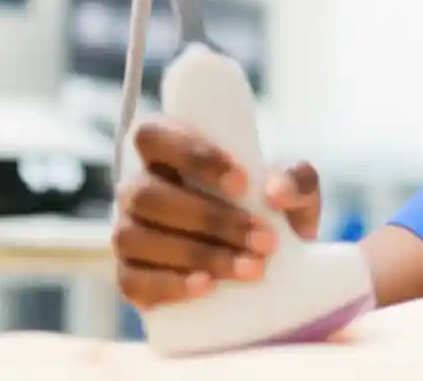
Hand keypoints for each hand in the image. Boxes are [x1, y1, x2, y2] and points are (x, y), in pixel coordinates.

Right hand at [111, 117, 323, 309]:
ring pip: (137, 238)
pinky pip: (131, 282)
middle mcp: (138, 188)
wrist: (270, 264)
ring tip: (252, 269)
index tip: (243, 182)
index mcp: (167, 150)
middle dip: (211, 219)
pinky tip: (206, 286)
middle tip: (265, 241)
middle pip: (149, 195)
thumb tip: (276, 192)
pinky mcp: (130, 277)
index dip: (192, 156)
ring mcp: (127, 233)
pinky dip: (169, 285)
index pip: (152, 136)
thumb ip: (296, 179)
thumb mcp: (294, 189)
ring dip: (198, 254)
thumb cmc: (274, 211)